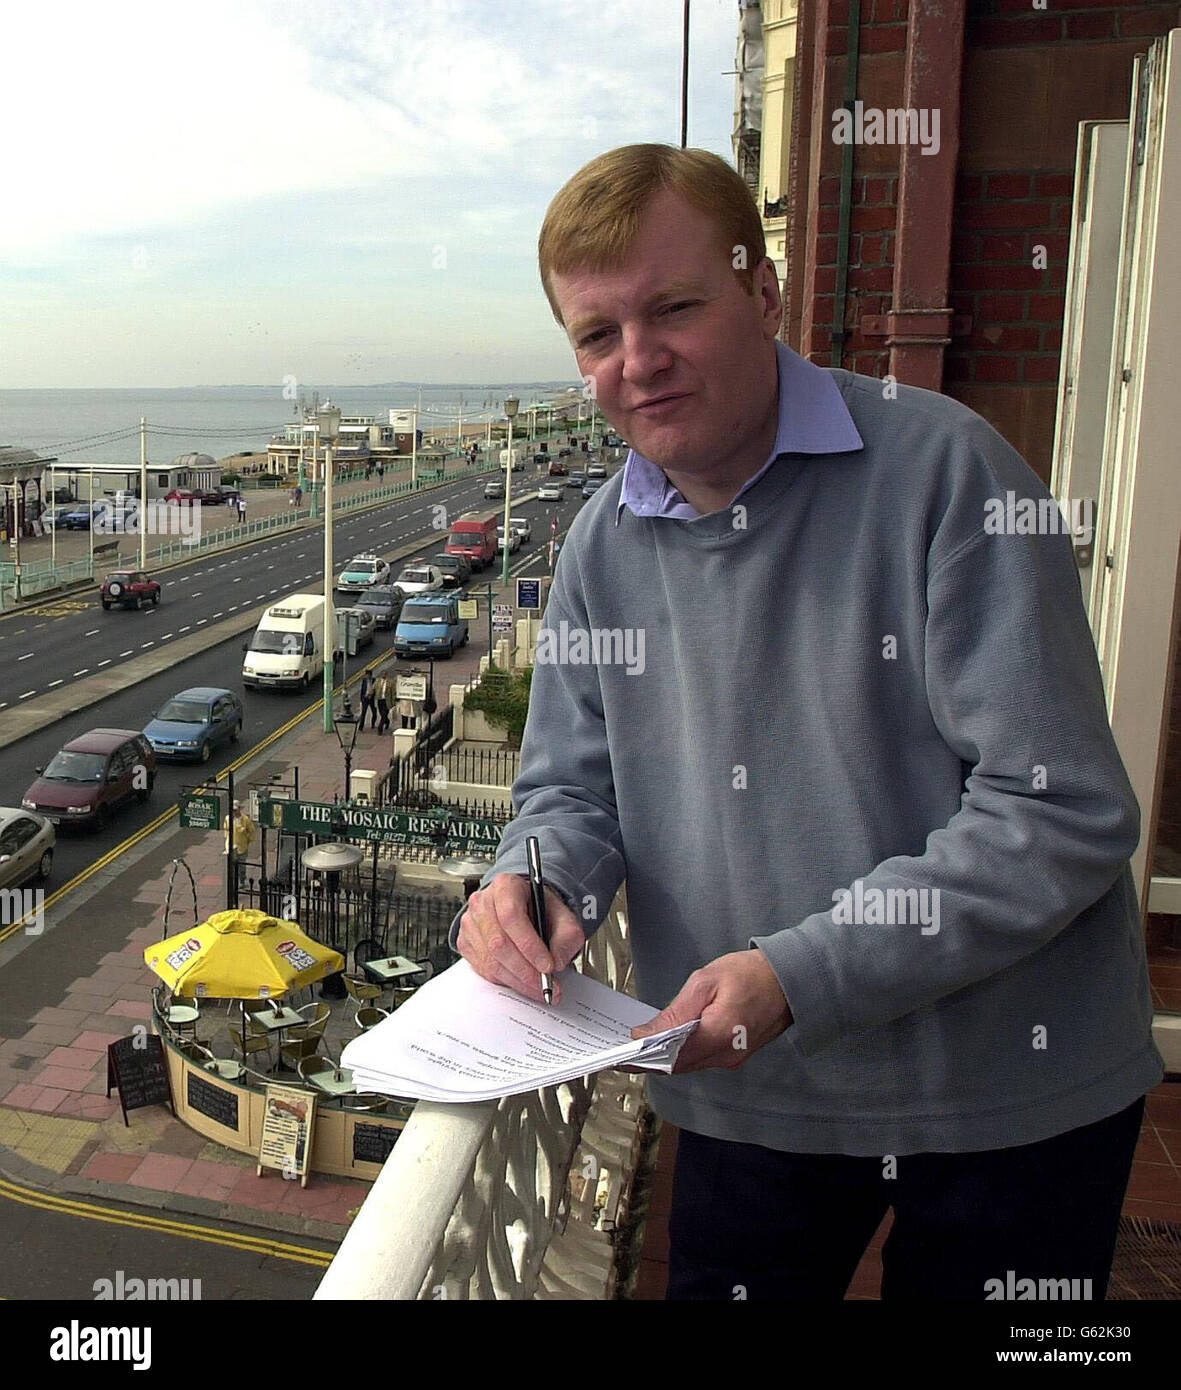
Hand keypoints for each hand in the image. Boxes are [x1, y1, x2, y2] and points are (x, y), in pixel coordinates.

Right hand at [456, 873, 585, 1004]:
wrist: (526, 908)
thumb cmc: (541, 910)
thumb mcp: (564, 917)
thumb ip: (566, 938)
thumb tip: (555, 962)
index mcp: (506, 886)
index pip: (511, 916)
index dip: (529, 945)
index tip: (548, 966)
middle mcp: (483, 902)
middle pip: (498, 943)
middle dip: (525, 970)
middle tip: (545, 984)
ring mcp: (471, 923)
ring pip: (490, 960)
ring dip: (517, 980)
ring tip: (538, 988)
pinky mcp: (466, 943)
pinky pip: (483, 969)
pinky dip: (504, 981)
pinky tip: (521, 981)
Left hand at [629, 949, 791, 1073]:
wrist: (790, 979)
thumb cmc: (750, 973)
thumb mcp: (707, 981)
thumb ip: (676, 1011)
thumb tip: (647, 1033)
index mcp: (719, 1035)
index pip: (670, 1056)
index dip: (643, 1058)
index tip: (620, 1055)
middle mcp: (726, 1055)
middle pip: (677, 1066)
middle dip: (649, 1060)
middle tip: (623, 1052)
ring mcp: (732, 1058)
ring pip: (689, 1065)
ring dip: (665, 1058)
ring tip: (640, 1046)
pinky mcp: (735, 1055)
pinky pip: (701, 1060)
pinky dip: (682, 1054)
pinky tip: (667, 1042)